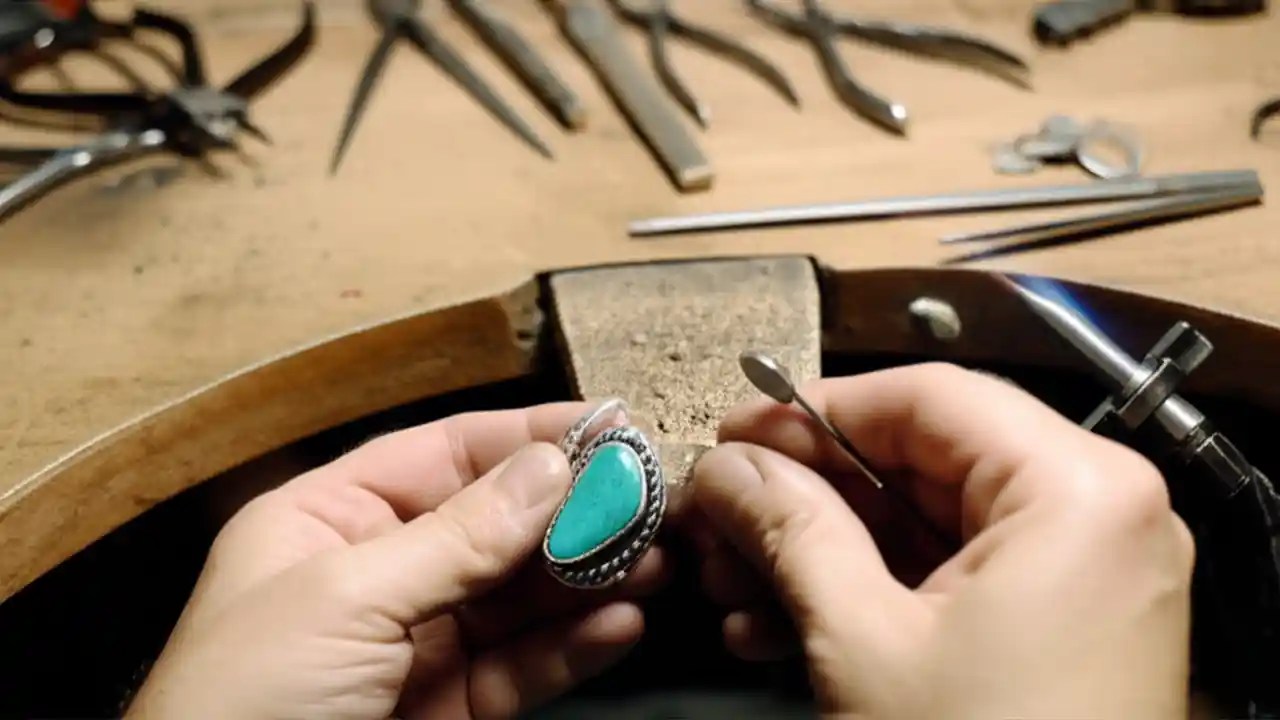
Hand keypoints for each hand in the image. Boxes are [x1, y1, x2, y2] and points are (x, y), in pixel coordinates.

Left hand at [126, 403, 667, 719]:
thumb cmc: (236, 706)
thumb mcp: (347, 598)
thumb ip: (458, 536)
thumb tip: (548, 468)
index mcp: (327, 521)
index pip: (444, 455)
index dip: (526, 436)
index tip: (607, 426)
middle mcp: (375, 574)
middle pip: (493, 524)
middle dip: (572, 511)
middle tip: (646, 499)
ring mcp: (413, 645)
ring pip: (518, 598)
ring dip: (587, 577)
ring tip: (651, 561)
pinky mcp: (445, 709)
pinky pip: (520, 668)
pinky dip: (573, 647)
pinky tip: (617, 626)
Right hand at [693, 363, 1193, 718]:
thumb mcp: (862, 640)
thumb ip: (789, 528)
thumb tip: (728, 467)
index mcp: (1076, 492)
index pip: (926, 397)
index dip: (814, 409)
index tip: (736, 432)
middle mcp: (1096, 516)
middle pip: (922, 459)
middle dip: (806, 494)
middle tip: (720, 514)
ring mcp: (1081, 573)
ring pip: (925, 522)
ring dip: (821, 548)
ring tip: (733, 580)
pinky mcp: (1059, 625)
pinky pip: (949, 577)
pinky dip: (866, 592)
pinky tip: (778, 622)